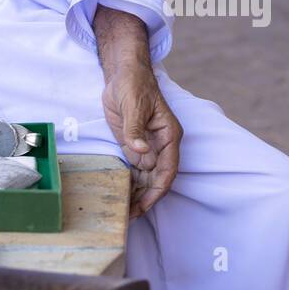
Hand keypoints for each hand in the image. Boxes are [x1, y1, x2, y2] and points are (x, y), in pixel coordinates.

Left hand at [101, 61, 182, 218]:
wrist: (122, 73)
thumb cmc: (134, 84)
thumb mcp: (134, 105)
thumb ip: (136, 129)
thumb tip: (142, 152)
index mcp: (169, 136)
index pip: (168, 169)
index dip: (158, 189)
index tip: (146, 205)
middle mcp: (160, 145)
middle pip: (157, 179)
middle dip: (146, 198)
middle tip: (130, 215)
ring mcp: (147, 147)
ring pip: (145, 178)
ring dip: (137, 194)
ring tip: (123, 212)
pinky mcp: (133, 145)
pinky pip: (133, 170)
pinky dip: (129, 183)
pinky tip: (120, 194)